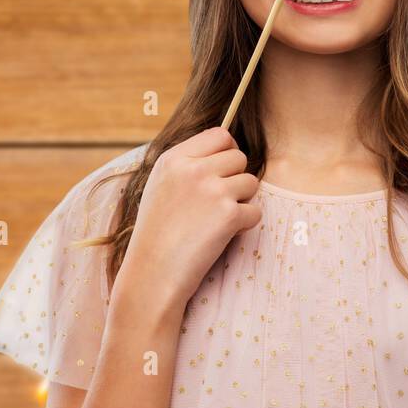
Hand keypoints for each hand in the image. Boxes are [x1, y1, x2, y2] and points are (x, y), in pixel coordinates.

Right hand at [112, 127, 260, 318]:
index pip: (219, 134)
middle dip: (235, 178)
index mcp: (174, 158)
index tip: (224, 169)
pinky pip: (256, 211)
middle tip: (219, 202)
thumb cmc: (157, 232)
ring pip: (251, 182)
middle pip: (239, 157)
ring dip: (242, 201)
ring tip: (217, 219)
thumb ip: (188, 164)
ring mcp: (212, 190)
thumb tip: (225, 146)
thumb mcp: (160, 185)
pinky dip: (245, 225)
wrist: (152, 273)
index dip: (227, 150)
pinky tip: (222, 236)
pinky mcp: (228, 215)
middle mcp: (193, 169)